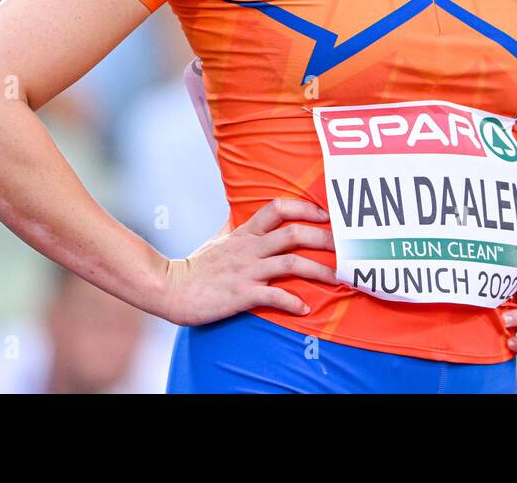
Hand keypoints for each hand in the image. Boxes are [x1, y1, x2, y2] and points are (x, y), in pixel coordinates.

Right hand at [160, 198, 336, 325]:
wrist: (171, 289)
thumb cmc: (197, 265)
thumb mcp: (217, 238)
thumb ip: (234, 225)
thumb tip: (239, 211)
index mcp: (245, 233)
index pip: (278, 208)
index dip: (305, 208)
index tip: (326, 215)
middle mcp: (249, 248)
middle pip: (293, 234)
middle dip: (323, 238)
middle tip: (345, 246)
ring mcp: (247, 271)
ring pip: (290, 264)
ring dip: (318, 271)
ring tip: (338, 278)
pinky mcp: (242, 295)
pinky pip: (274, 296)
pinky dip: (293, 302)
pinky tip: (305, 308)